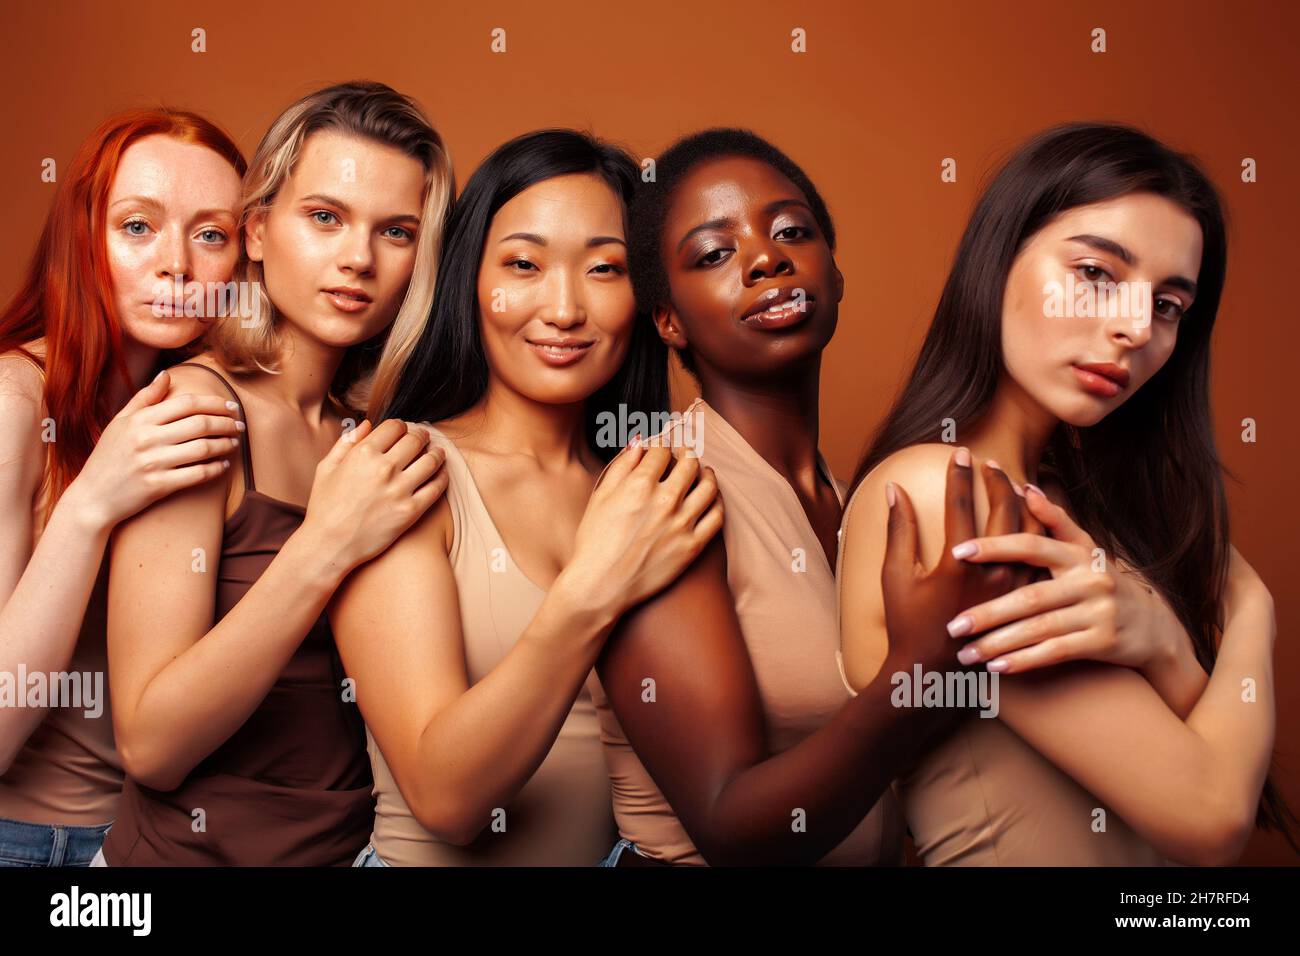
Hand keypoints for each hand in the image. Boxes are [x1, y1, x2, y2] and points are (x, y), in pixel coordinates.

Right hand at [66, 369, 243, 529]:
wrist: (93, 497)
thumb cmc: (108, 457)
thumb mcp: (120, 423)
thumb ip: (145, 398)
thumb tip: (167, 374)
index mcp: (139, 420)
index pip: (186, 404)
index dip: (214, 403)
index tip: (230, 406)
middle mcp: (146, 439)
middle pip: (199, 424)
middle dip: (226, 423)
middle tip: (239, 425)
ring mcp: (153, 463)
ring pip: (203, 448)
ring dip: (225, 445)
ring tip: (234, 443)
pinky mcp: (158, 486)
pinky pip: (197, 474)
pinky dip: (216, 469)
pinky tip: (223, 465)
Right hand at [300, 419, 447, 573]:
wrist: (330, 545)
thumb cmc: (325, 507)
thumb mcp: (326, 469)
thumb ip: (346, 443)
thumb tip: (367, 425)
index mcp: (362, 454)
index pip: (394, 427)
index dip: (401, 426)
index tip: (403, 431)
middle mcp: (383, 468)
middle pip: (415, 440)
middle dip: (421, 436)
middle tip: (424, 438)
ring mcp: (399, 490)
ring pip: (431, 460)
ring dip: (437, 453)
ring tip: (437, 453)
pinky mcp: (411, 510)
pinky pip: (436, 487)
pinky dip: (443, 476)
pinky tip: (441, 473)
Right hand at [559, 436, 723, 620]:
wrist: (601, 586)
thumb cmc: (595, 542)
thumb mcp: (600, 497)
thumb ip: (622, 466)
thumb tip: (640, 443)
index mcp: (639, 486)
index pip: (662, 451)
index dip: (662, 444)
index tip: (662, 445)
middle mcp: (664, 501)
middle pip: (689, 464)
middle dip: (687, 454)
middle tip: (685, 454)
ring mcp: (681, 524)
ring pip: (708, 487)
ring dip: (707, 474)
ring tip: (703, 472)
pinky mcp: (692, 546)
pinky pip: (716, 517)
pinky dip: (716, 502)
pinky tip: (711, 499)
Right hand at [881, 450, 1039, 676]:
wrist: (934, 672)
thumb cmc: (908, 625)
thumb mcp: (894, 577)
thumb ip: (898, 530)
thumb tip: (895, 491)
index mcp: (956, 564)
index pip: (960, 505)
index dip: (959, 475)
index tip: (960, 452)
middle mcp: (991, 572)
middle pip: (1004, 511)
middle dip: (996, 480)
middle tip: (989, 462)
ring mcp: (1013, 586)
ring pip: (1031, 531)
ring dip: (1022, 503)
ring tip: (1014, 483)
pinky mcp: (1024, 598)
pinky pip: (1040, 557)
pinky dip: (1037, 532)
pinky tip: (1032, 519)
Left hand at [945, 482, 1186, 673]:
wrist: (1153, 626)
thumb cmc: (1101, 582)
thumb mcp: (1085, 549)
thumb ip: (1054, 522)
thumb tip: (1024, 487)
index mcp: (1078, 554)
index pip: (1031, 546)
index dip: (995, 547)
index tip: (957, 552)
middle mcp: (1090, 581)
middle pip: (1030, 597)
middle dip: (988, 612)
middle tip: (952, 625)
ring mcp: (1099, 612)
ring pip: (1040, 628)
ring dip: (999, 643)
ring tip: (965, 654)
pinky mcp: (1104, 642)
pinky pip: (1056, 652)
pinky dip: (1025, 661)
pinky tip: (996, 668)